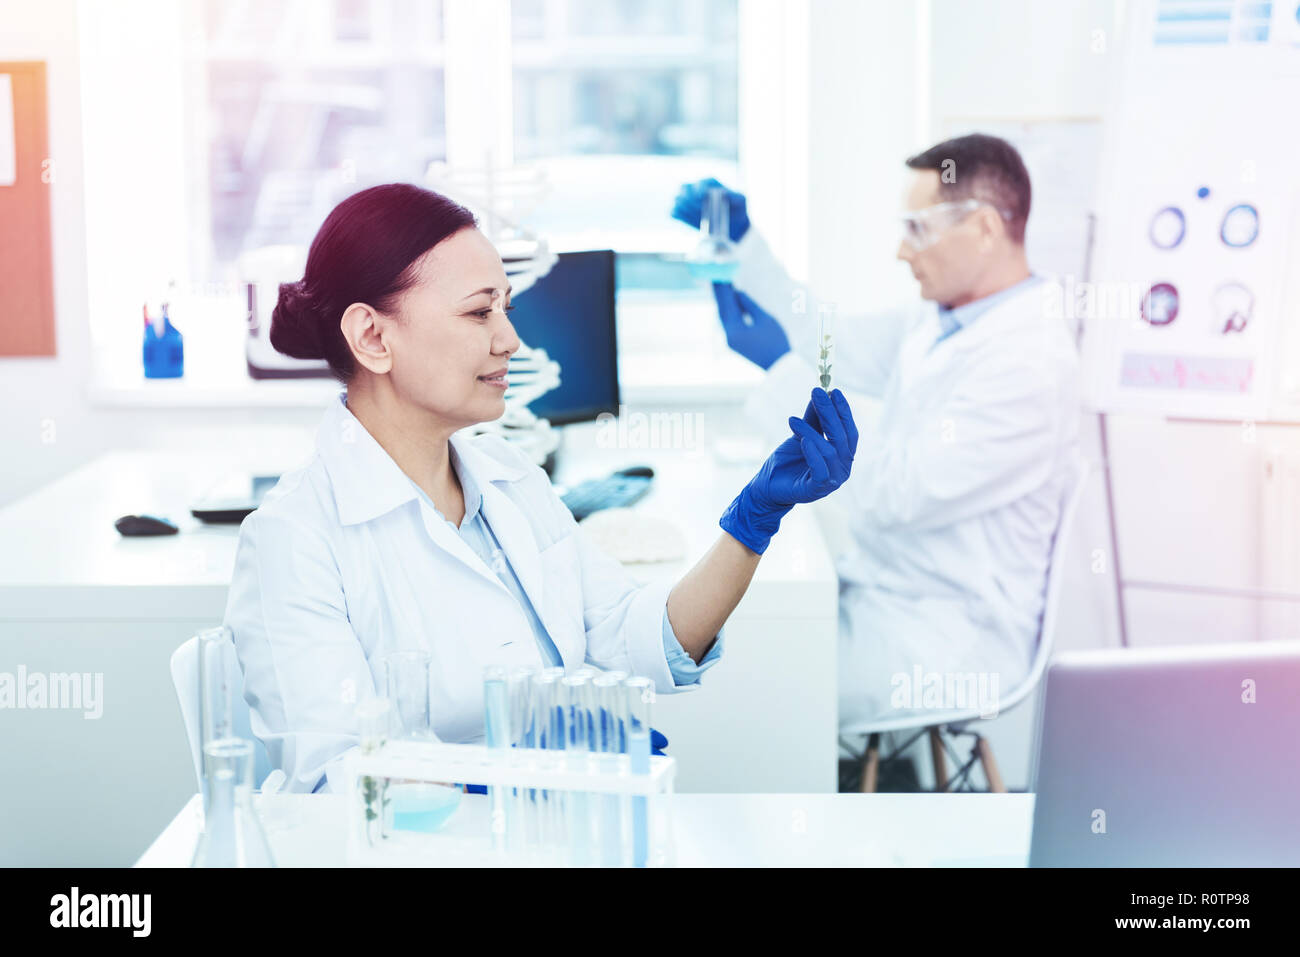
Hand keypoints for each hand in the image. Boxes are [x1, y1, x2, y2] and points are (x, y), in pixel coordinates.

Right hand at [671, 178, 750, 242]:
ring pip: (677, 199)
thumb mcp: (741, 201)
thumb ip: (735, 196)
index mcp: (710, 184)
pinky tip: (682, 217)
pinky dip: (675, 214)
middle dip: (688, 197)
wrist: (733, 225)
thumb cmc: (738, 210)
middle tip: (696, 207)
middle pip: (684, 188)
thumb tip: (723, 193)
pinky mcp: (685, 215)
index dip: (699, 188)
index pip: (702, 183)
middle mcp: (697, 191)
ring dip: (682, 206)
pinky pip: (674, 212)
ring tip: (693, 214)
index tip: (701, 196)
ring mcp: (689, 202)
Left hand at [712, 282, 790, 369]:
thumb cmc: (776, 342)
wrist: (780, 366)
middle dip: (720, 294)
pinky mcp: (736, 344)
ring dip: (724, 302)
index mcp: (734, 330)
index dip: (723, 288)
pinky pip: (729, 324)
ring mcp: (731, 341)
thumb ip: (750, 305)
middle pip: (721, 310)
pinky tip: (733, 303)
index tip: (720, 274)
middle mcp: (729, 336)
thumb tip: (738, 293)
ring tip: (722, 287)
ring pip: (724, 317)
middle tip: (717, 277)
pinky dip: (730, 312)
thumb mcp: (765, 319)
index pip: (726, 304)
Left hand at [720, 389, 857, 554]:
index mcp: (844, 455)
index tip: (833, 390)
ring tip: (792, 421)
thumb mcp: (802, 434)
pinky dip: (813, 454)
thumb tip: (821, 393)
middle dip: (829, 414)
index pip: (849, 430)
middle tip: (817, 393)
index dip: (843, 411)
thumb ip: (813, 418)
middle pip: (842, 438)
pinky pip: (820, 471)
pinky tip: (803, 441)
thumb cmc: (788, 461)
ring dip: (811, 432)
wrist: (768, 485)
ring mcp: (833, 481)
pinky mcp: (818, 490)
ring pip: (829, 451)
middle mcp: (843, 468)